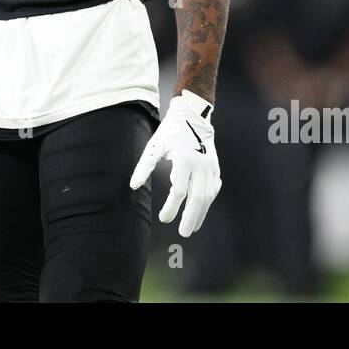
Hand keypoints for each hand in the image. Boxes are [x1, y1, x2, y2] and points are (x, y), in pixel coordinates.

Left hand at [129, 90, 220, 236]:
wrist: (193, 115)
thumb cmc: (171, 131)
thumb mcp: (154, 147)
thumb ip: (144, 167)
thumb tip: (133, 186)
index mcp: (184, 160)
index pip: (179, 191)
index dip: (172, 207)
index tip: (164, 218)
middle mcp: (200, 165)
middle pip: (197, 198)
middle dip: (191, 218)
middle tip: (184, 233)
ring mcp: (210, 166)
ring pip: (208, 196)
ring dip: (201, 213)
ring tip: (193, 226)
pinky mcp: (214, 166)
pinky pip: (213, 189)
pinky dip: (208, 202)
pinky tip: (202, 210)